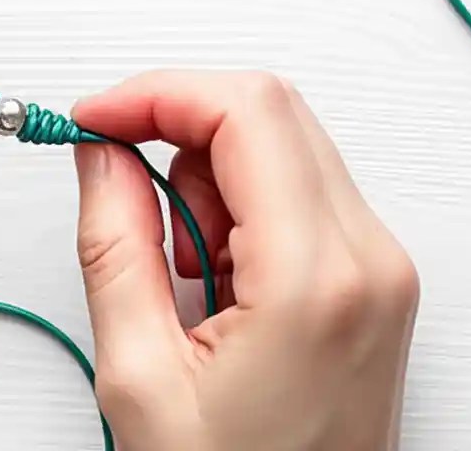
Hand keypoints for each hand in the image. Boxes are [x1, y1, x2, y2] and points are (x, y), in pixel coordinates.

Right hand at [71, 71, 418, 450]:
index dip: (155, 94)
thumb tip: (100, 155)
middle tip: (115, 178)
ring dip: (206, 175)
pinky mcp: (371, 280)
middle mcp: (368, 260)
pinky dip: (237, 207)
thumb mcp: (140, 376)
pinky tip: (212, 278)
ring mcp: (379, 269)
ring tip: (177, 269)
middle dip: (176, 126)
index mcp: (316, 279)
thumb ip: (114, 245)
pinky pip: (297, 192)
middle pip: (269, 111)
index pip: (245, 112)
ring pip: (282, 145)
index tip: (91, 119)